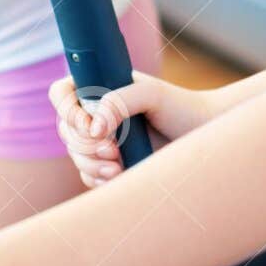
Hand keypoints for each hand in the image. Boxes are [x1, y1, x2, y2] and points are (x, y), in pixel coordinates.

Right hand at [49, 72, 216, 186]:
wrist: (203, 135)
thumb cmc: (180, 107)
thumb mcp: (152, 95)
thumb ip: (120, 102)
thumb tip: (94, 129)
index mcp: (99, 87)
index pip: (61, 93)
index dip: (66, 110)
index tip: (89, 126)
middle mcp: (95, 112)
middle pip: (65, 130)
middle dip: (84, 145)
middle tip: (112, 150)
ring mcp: (101, 140)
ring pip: (76, 156)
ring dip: (91, 165)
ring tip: (118, 167)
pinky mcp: (110, 164)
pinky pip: (89, 176)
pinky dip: (98, 179)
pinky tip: (120, 175)